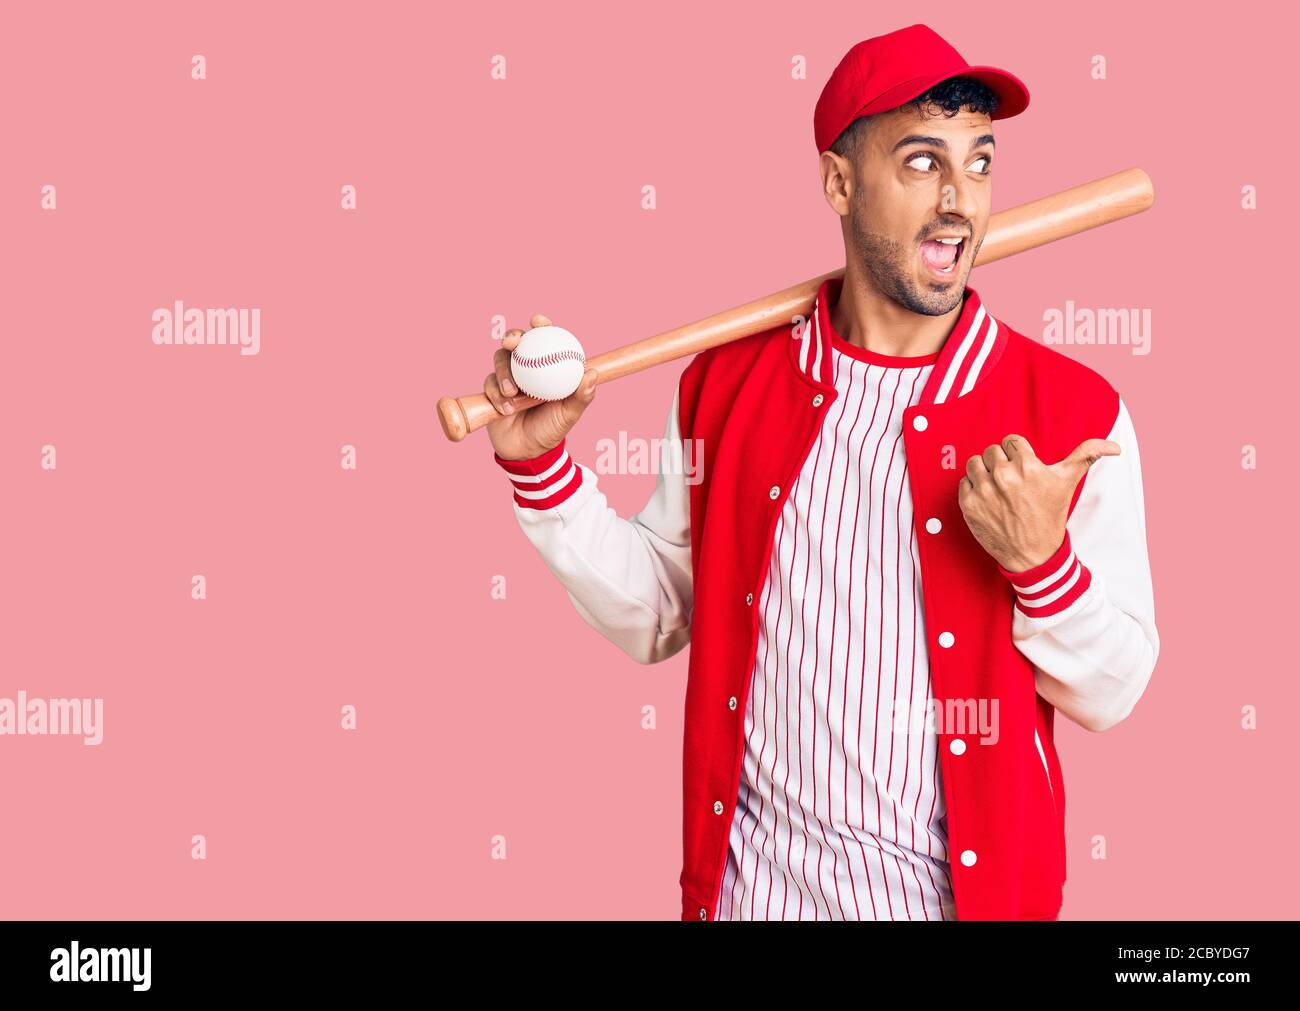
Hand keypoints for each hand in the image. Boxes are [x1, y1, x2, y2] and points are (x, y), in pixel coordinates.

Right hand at [483, 313, 599, 460]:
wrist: (528, 451)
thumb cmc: (552, 428)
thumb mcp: (570, 414)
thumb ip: (582, 395)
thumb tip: (592, 373)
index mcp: (546, 365)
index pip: (544, 339)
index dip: (541, 325)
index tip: (538, 321)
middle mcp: (526, 367)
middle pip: (516, 342)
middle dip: (512, 336)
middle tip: (513, 344)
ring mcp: (508, 377)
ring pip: (499, 361)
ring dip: (503, 373)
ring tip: (512, 392)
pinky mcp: (491, 390)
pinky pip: (489, 384)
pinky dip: (496, 395)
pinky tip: (507, 408)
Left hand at [957, 433, 1120, 571]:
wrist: (1033, 554)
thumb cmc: (1050, 516)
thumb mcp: (1068, 483)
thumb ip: (1087, 456)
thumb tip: (1114, 446)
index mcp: (1028, 466)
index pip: (1011, 441)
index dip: (1017, 454)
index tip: (1023, 468)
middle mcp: (1004, 476)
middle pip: (992, 450)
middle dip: (1001, 462)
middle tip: (1011, 481)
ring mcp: (984, 491)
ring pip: (975, 462)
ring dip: (984, 472)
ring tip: (997, 487)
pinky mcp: (969, 504)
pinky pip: (964, 482)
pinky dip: (972, 488)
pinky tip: (988, 499)